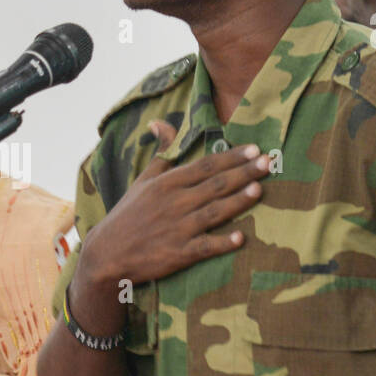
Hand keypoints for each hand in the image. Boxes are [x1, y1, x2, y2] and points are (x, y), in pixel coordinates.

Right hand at [79, 120, 268, 288]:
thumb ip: (161, 153)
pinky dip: (221, 242)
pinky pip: (205, 247)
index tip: (254, 148)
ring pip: (214, 212)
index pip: (205, 166)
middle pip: (215, 185)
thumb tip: (159, 121)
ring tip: (260, 189)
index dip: (231, 157)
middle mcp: (174, 203)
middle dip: (244, 173)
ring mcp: (177, 229)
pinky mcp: (178, 254)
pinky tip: (240, 237)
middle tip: (268, 162)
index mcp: (167, 183)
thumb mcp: (142, 180)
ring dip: (237, 201)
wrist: (107, 254)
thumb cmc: (128, 215)